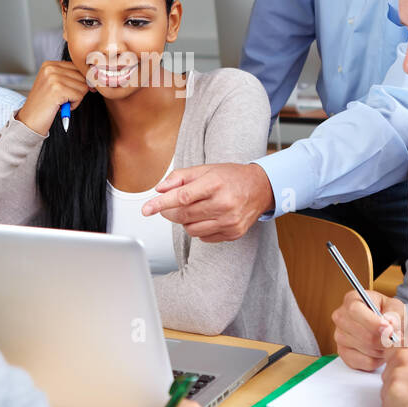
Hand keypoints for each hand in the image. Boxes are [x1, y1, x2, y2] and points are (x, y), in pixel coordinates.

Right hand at [14, 60, 90, 135]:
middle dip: (78, 91)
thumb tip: (94, 78)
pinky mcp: (57, 90)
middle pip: (82, 76)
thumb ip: (71, 77)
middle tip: (63, 99)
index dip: (80, 81)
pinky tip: (61, 107)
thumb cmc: (45, 105)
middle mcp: (50, 68)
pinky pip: (79, 96)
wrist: (29, 121)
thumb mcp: (55, 85)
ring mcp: (53, 78)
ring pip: (83, 86)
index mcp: (49, 64)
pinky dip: (74, 105)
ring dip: (75, 99)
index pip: (77, 67)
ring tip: (60, 103)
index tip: (73, 92)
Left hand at [140, 163, 273, 241]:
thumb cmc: (231, 177)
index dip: (160, 203)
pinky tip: (206, 217)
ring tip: (193, 209)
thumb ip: (180, 177)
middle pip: (184, 214)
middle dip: (169, 212)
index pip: (181, 197)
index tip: (146, 209)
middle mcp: (224, 204)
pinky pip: (204, 237)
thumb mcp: (206, 169)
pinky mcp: (233, 233)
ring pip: (191, 229)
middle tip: (167, 206)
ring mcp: (229, 221)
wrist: (261, 188)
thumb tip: (160, 189)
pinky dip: (198, 228)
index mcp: (215, 184)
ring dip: (184, 221)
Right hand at [332, 288, 406, 371]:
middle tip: (397, 339)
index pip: (355, 311)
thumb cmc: (389, 314)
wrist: (386, 326)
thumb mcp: (396, 308)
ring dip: (383, 349)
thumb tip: (390, 324)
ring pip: (366, 349)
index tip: (389, 329)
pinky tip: (381, 351)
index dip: (372, 322)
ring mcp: (340, 336)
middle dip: (384, 340)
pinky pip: (365, 362)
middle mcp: (341, 317)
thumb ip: (394, 314)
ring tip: (389, 343)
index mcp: (352, 300)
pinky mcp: (344, 353)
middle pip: (363, 333)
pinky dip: (378, 360)